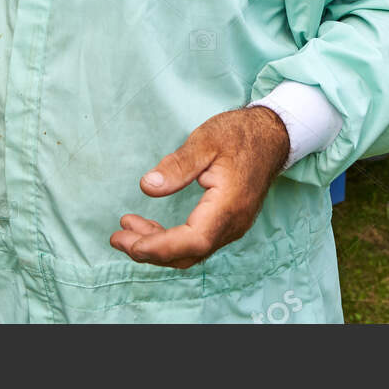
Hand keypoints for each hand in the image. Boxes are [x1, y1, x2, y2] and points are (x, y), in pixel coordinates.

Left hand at [110, 106, 289, 268]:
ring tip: (127, 229)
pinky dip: (172, 240)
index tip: (129, 242)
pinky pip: (198, 242)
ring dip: (158, 246)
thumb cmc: (239, 134)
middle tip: (117, 238)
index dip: (159, 246)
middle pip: (189, 254)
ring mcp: (233, 226)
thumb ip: (178, 165)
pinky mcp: (228, 223)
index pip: (193, 240)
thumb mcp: (206, 140)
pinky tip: (151, 227)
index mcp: (229, 205)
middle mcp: (233, 224)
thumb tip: (147, 187)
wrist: (271, 135)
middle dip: (150, 251)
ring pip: (192, 252)